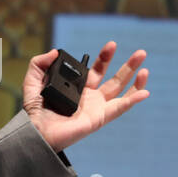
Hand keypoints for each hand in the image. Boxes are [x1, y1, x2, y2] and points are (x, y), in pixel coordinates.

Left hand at [21, 42, 148, 152]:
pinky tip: (144, 92)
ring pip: (121, 92)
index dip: (105, 58)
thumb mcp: (32, 81)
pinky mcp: (99, 118)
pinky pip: (119, 108)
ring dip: (135, 80)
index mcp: (79, 88)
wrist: (37, 132)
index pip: (97, 70)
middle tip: (141, 52)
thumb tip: (54, 51)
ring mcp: (97, 108)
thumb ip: (39, 63)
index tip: (112, 44)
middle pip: (115, 79)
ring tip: (145, 67)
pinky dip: (132, 100)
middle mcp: (91, 98)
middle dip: (128, 66)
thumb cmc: (34, 111)